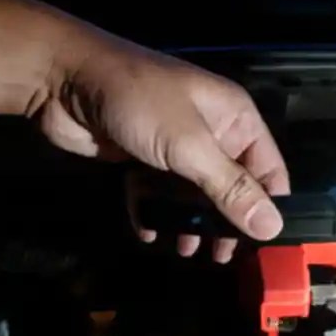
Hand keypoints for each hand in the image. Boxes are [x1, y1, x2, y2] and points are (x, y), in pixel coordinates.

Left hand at [36, 34, 289, 262]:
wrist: (63, 79)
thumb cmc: (137, 103)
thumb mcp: (189, 145)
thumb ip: (230, 188)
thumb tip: (273, 228)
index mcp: (234, 118)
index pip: (268, 170)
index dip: (268, 208)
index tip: (261, 247)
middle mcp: (210, 131)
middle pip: (231, 187)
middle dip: (226, 222)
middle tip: (219, 256)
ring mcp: (174, 144)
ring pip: (194, 193)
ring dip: (190, 223)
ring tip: (184, 250)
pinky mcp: (142, 157)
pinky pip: (158, 192)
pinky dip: (155, 212)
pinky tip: (150, 232)